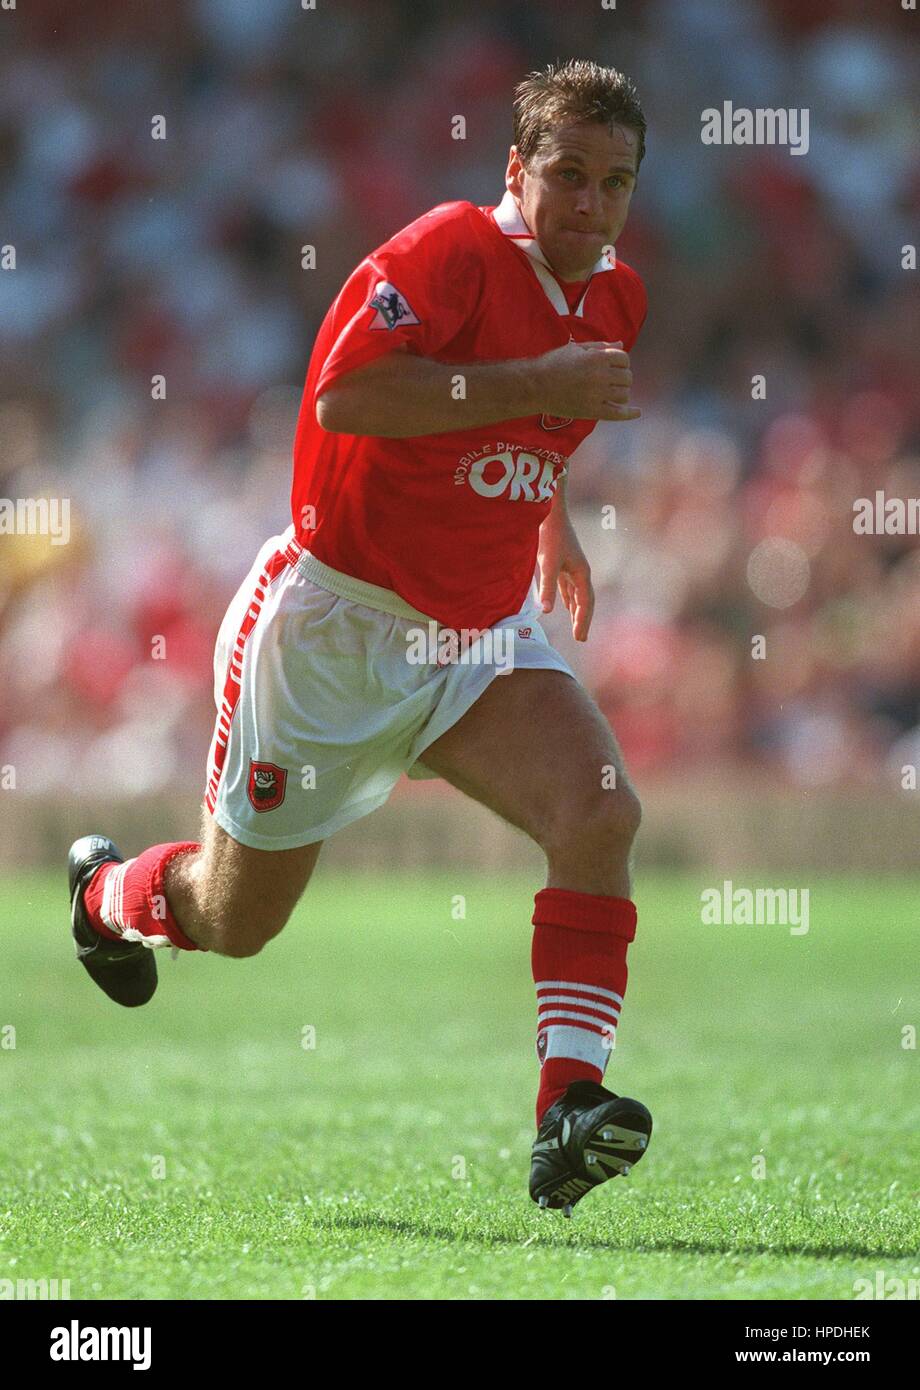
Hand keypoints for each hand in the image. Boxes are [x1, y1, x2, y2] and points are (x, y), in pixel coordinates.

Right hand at [534, 339, 639, 422]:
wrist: (534, 386)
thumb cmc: (553, 364)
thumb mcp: (576, 349)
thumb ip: (600, 346)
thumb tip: (621, 344)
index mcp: (597, 358)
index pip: (624, 359)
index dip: (620, 362)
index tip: (612, 366)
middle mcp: (600, 376)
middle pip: (627, 377)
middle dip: (621, 377)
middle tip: (609, 380)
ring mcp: (597, 395)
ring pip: (624, 395)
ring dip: (620, 393)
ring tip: (610, 392)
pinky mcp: (592, 411)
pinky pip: (617, 414)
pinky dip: (630, 414)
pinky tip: (638, 412)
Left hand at [537, 510, 594, 641]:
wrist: (550, 513)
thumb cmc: (550, 536)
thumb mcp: (548, 563)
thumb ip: (548, 587)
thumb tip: (547, 612)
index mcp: (582, 573)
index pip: (585, 603)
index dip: (582, 621)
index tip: (579, 637)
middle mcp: (581, 572)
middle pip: (585, 601)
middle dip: (583, 619)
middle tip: (581, 637)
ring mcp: (573, 567)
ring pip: (577, 595)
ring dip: (577, 610)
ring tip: (576, 626)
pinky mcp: (563, 563)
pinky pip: (568, 587)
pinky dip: (568, 598)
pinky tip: (565, 605)